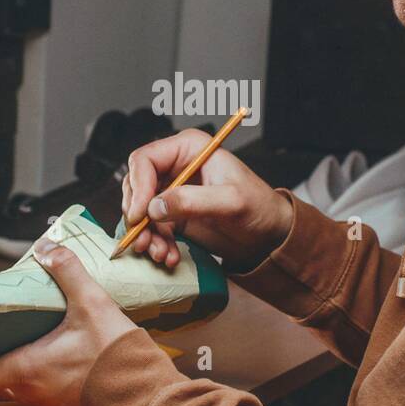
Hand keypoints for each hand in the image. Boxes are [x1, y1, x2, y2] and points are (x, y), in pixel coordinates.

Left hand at [0, 239, 135, 405]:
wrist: (144, 394)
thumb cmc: (115, 356)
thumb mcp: (92, 304)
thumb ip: (67, 272)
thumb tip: (46, 247)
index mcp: (23, 370)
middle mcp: (28, 392)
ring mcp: (45, 403)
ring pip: (8, 390)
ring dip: (0, 371)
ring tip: (3, 342)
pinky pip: (32, 393)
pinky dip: (24, 377)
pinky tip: (38, 353)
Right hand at [122, 128, 292, 271]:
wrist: (269, 234)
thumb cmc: (258, 208)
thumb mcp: (231, 202)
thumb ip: (193, 201)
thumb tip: (154, 208)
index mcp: (188, 149)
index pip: (145, 160)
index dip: (138, 188)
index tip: (140, 216)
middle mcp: (175, 166)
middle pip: (136, 185)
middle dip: (136, 216)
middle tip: (142, 240)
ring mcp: (172, 191)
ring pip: (140, 210)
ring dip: (145, 235)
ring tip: (160, 254)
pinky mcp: (173, 214)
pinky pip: (151, 227)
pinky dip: (155, 243)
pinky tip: (169, 256)